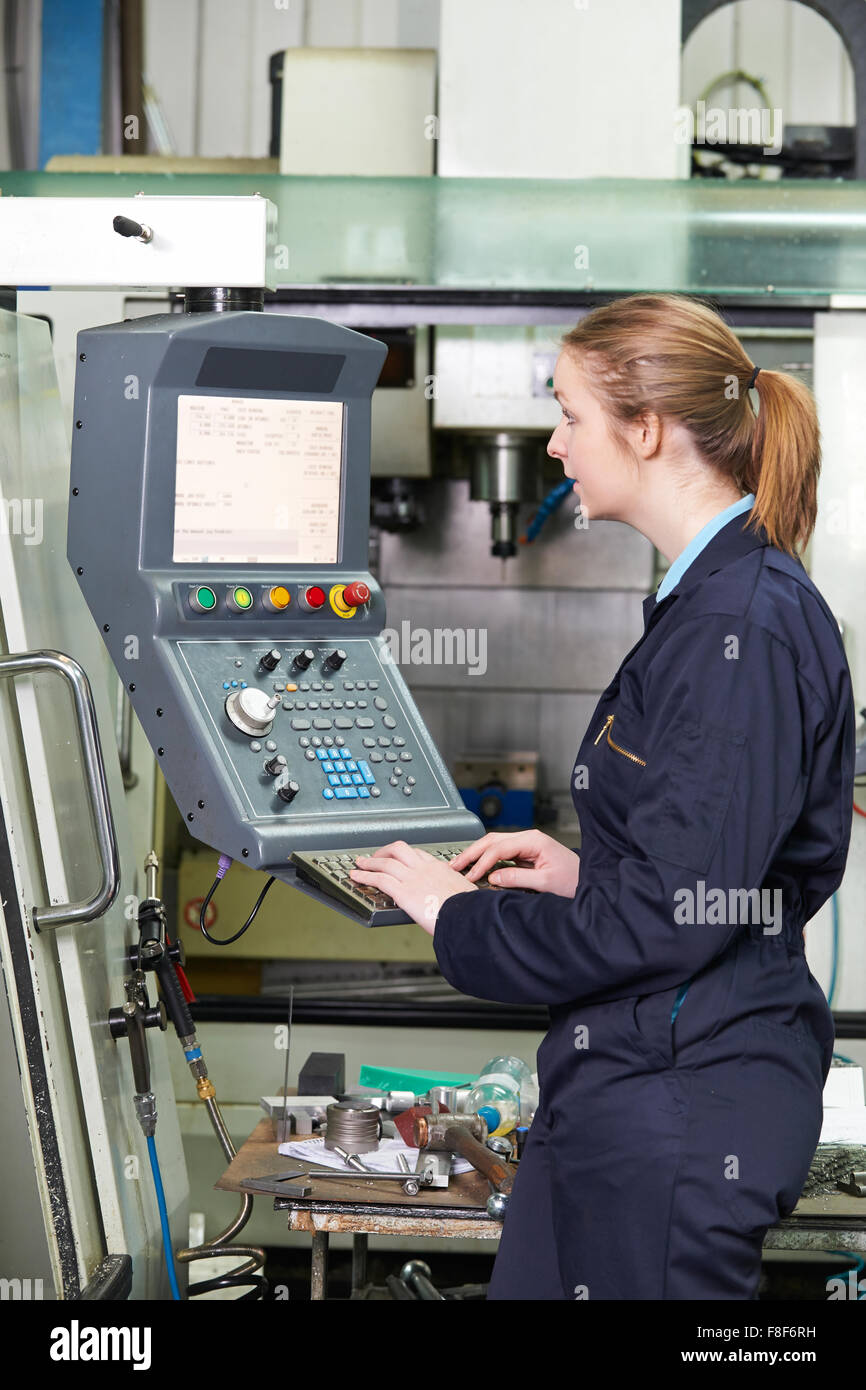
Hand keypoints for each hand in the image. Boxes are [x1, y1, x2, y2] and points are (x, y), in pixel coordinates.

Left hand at [348, 839, 479, 937]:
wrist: (469, 915)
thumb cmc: (471, 908)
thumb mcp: (467, 892)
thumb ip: (458, 891)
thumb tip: (460, 897)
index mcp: (440, 868)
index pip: (418, 854)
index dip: (404, 854)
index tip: (397, 857)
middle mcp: (424, 869)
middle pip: (399, 850)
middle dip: (384, 852)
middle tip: (375, 856)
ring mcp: (413, 879)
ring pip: (385, 862)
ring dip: (369, 862)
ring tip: (360, 864)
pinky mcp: (404, 892)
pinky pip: (379, 879)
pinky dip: (365, 876)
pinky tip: (356, 876)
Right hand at [448, 830, 580, 898]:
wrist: (591, 880)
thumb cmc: (574, 880)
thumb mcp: (546, 882)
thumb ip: (518, 878)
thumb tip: (493, 877)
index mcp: (534, 840)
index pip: (499, 848)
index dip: (482, 862)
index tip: (471, 876)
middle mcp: (529, 838)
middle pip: (492, 840)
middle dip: (472, 853)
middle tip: (454, 865)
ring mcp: (527, 844)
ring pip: (494, 844)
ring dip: (476, 854)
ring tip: (459, 865)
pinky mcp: (526, 853)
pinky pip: (501, 853)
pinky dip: (486, 859)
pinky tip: (476, 866)